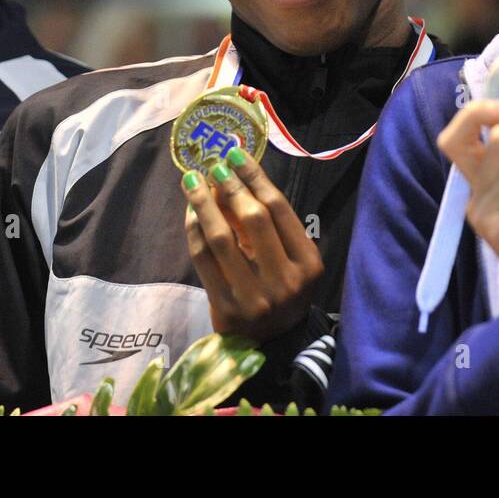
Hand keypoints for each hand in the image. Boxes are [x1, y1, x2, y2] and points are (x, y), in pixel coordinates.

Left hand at [181, 142, 323, 343]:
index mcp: (308, 263)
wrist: (271, 344)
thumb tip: (231, 175)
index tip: (235, 154)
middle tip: (214, 164)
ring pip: (223, 238)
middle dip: (231, 185)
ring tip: (193, 181)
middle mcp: (285, 280)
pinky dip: (194, 232)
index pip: (279, 209)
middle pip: (254, 219)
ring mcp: (255, 297)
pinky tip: (190, 213)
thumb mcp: (288, 259)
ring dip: (204, 203)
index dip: (255, 177)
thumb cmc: (281, 289)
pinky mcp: (226, 309)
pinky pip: (203, 260)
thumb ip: (267, 224)